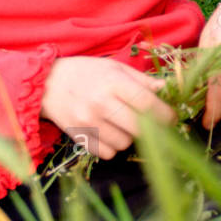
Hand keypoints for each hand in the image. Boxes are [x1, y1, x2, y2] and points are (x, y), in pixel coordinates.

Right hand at [40, 56, 177, 159]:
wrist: (48, 84)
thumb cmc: (86, 72)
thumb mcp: (114, 68)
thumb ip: (140, 79)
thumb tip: (165, 88)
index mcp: (112, 82)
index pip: (147, 103)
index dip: (165, 114)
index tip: (172, 118)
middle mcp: (100, 103)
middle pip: (139, 128)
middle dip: (153, 130)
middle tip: (156, 126)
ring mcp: (88, 122)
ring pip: (125, 143)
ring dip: (130, 137)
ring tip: (123, 124)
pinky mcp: (79, 137)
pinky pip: (107, 153)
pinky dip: (112, 146)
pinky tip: (108, 133)